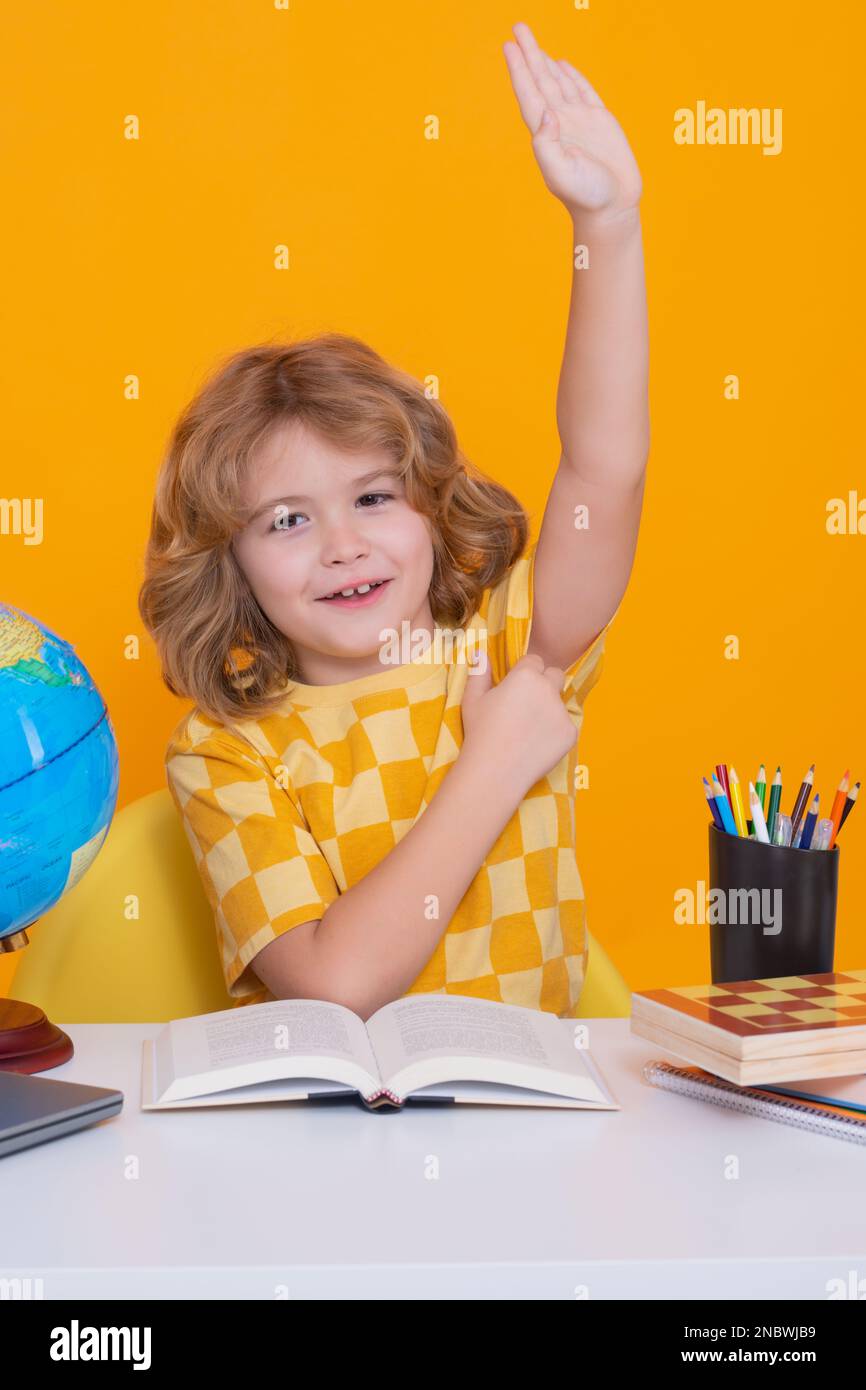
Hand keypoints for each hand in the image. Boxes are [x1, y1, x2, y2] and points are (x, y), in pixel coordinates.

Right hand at [460, 652, 577, 797]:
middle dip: (546, 683)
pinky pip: (565, 726)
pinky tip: (536, 745)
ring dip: (549, 709)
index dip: (525, 673)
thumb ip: (479, 672)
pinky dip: (555, 733)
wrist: (495, 771)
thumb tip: (481, 652)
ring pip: (560, 703)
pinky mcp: (570, 733)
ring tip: (529, 730)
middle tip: (528, 705)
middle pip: (556, 675)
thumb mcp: (472, 699)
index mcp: (525, 676)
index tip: (516, 688)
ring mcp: (562, 712)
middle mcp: (548, 689)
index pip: (534, 661)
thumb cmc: (480, 732)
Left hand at [503, 21, 641, 224]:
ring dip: (545, 61)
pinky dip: (572, 76)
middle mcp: (560, 122)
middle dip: (528, 54)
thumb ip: (547, 146)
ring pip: (558, 82)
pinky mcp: (599, 121)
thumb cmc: (586, 196)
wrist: (612, 208)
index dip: (518, 70)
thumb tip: (546, 113)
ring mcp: (579, 121)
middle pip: (540, 80)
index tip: (508, 46)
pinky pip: (582, 91)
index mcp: (547, 133)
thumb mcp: (561, 174)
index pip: (529, 94)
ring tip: (533, 43)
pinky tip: (562, 64)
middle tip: (517, 28)